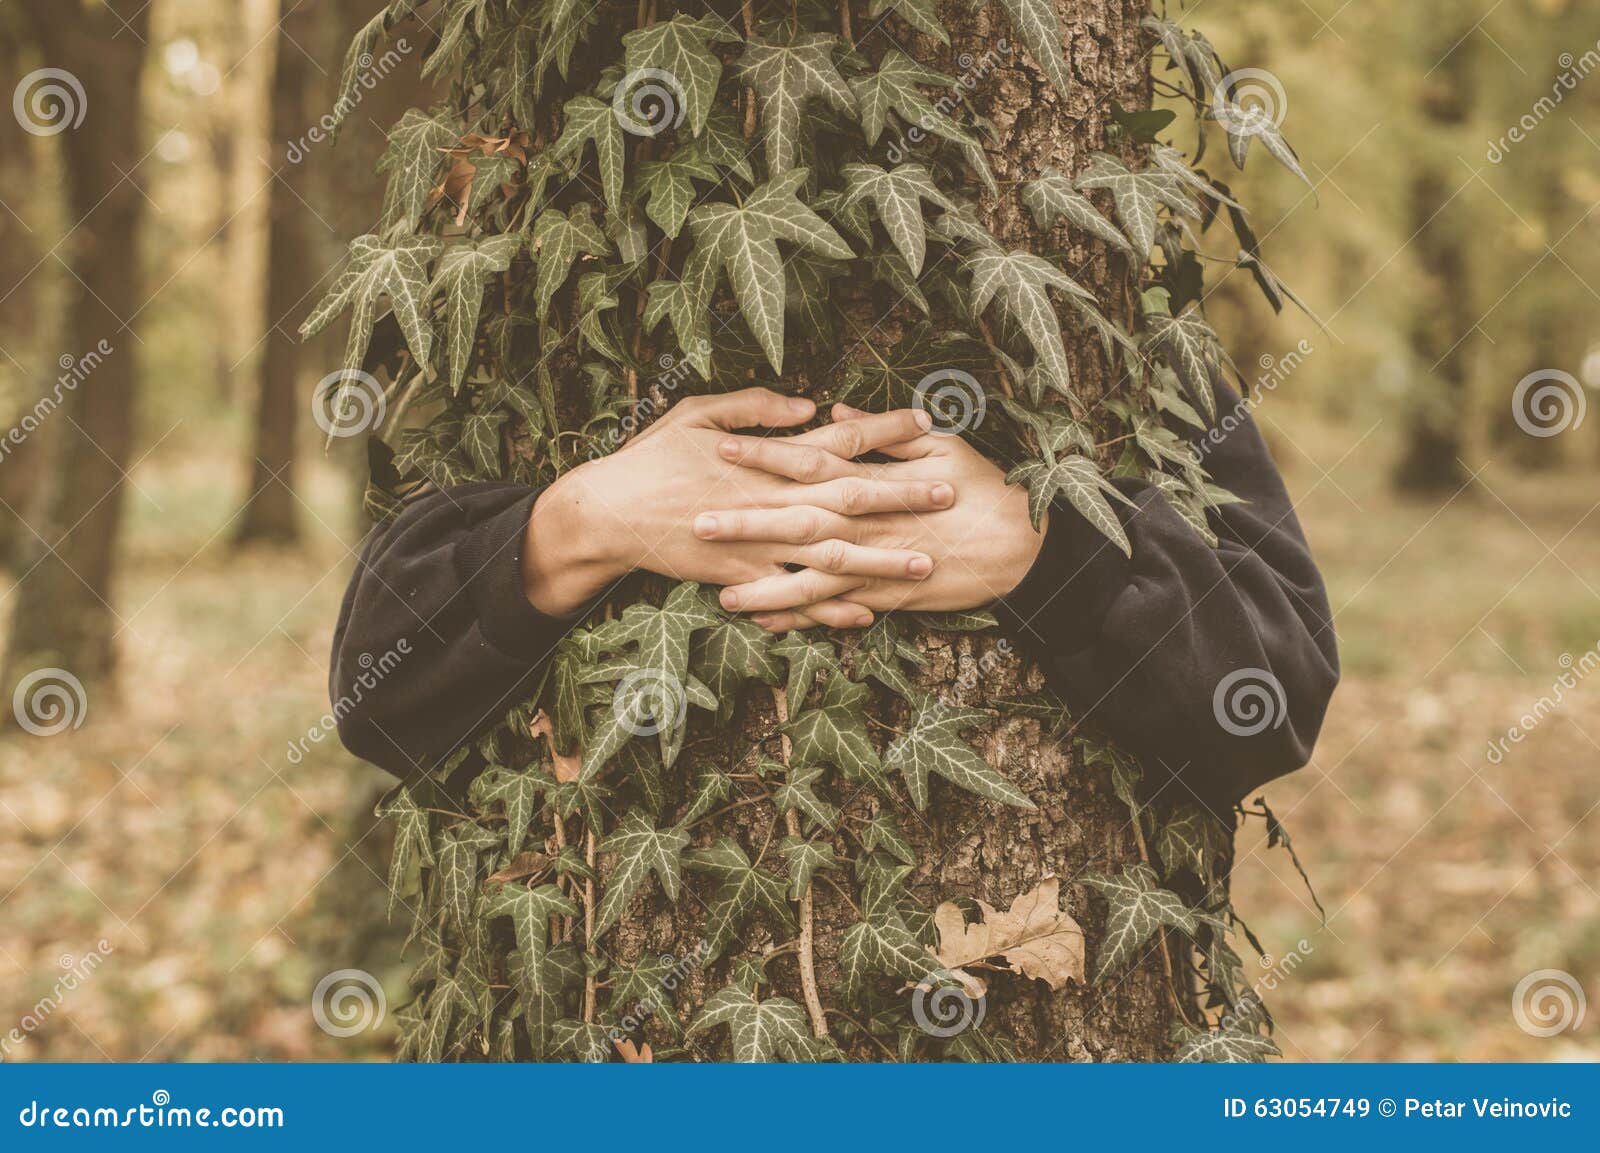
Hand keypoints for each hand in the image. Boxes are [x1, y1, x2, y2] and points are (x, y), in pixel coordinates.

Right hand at [521, 389, 956, 618]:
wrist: (604, 513)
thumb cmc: (651, 458)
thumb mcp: (699, 413)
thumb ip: (758, 408)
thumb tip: (812, 404)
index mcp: (765, 458)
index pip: (839, 441)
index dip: (884, 433)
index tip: (927, 425)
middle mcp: (768, 502)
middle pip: (849, 500)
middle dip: (902, 498)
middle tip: (951, 495)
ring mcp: (754, 544)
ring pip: (830, 557)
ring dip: (880, 561)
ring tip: (926, 566)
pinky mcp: (737, 577)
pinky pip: (792, 598)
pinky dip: (828, 610)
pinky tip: (866, 615)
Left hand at [697, 403, 1046, 631]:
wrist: (1022, 547)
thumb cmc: (982, 489)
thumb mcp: (940, 445)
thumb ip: (882, 432)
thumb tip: (834, 412)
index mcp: (875, 481)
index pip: (808, 463)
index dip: (763, 455)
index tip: (721, 446)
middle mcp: (868, 524)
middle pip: (796, 522)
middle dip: (745, 523)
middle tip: (695, 521)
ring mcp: (876, 564)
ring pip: (809, 578)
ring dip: (764, 586)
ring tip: (720, 593)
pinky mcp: (886, 596)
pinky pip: (836, 609)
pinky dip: (801, 617)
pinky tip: (766, 622)